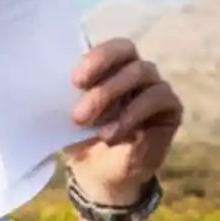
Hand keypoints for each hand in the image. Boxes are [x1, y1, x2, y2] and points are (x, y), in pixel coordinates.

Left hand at [64, 38, 183, 204]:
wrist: (97, 173)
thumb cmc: (80, 137)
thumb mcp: (67, 116)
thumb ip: (65, 96)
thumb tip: (48, 83)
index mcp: (111, 68)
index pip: (115, 47)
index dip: (98, 57)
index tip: (76, 81)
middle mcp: (137, 71)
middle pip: (129, 58)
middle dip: (101, 85)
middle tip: (78, 115)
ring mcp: (156, 86)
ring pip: (142, 73)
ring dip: (112, 98)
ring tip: (91, 126)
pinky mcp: (171, 107)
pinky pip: (158, 98)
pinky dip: (132, 114)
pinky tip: (113, 134)